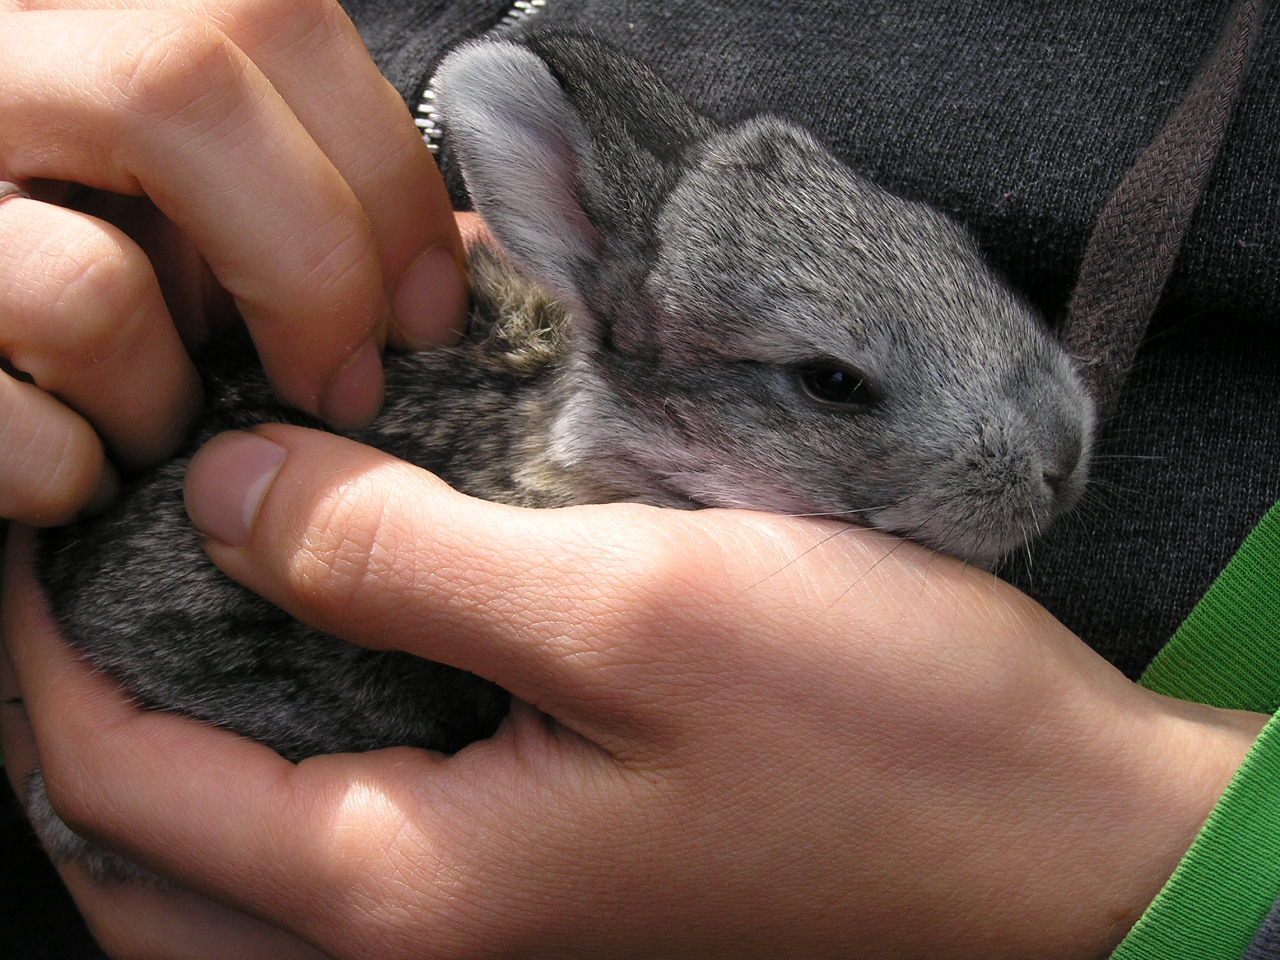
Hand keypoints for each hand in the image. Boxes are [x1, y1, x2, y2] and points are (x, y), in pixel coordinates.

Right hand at [0, 0, 465, 525]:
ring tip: (149, 427)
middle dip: (313, 269)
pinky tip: (69, 479)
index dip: (382, 166)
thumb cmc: (76, 317)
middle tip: (344, 387)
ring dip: (162, 402)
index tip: (428, 305)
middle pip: (180, 85)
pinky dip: (72, 482)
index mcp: (77, 50)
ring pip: (89, 287)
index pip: (263, 16)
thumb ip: (278, 193)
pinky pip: (26, 436)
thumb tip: (439, 251)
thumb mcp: (181, 218)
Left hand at [2, 425, 1267, 959]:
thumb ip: (405, 557)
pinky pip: (381, 836)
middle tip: (109, 574)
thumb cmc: (879, 737)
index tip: (58, 516)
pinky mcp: (571, 880)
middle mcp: (437, 938)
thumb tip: (229, 493)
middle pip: (164, 866)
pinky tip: (374, 636)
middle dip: (98, 719)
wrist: (1059, 842)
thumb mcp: (632, 610)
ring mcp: (506, 925)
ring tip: (215, 596)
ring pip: (264, 864)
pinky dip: (329, 739)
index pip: (122, 788)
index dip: (48, 649)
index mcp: (416, 889)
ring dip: (207, 738)